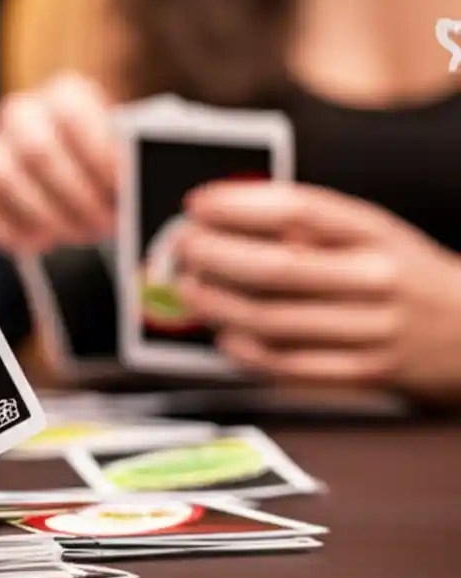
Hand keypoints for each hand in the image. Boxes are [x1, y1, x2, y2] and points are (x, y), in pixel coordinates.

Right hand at [0, 73, 117, 255]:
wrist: (77, 180)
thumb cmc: (108, 168)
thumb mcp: (128, 155)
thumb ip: (133, 160)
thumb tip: (140, 183)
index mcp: (65, 94)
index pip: (73, 114)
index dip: (98, 153)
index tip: (123, 188)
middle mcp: (21, 113)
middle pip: (37, 149)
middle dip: (75, 195)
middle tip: (105, 225)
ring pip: (4, 177)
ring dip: (46, 214)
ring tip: (79, 236)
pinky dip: (5, 229)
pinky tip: (38, 244)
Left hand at [176, 182, 460, 402]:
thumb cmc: (397, 274)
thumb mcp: (370, 234)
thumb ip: (309, 225)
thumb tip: (226, 214)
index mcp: (377, 232)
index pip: (301, 209)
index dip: (239, 205)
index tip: (196, 204)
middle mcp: (377, 279)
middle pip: (276, 269)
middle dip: (214, 257)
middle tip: (182, 248)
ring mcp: (374, 331)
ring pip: (274, 321)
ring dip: (218, 305)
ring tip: (191, 290)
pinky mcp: (366, 374)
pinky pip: (289, 366)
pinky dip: (245, 352)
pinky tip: (224, 336)